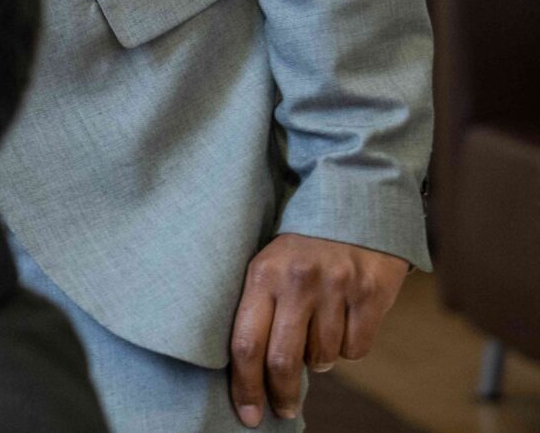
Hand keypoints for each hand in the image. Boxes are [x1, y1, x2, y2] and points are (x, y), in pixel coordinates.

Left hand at [228, 233, 407, 425]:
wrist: (354, 204)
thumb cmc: (301, 246)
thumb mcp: (269, 264)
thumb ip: (262, 308)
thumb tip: (258, 371)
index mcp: (262, 274)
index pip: (245, 342)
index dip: (245, 386)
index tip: (248, 415)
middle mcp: (297, 281)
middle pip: (282, 359)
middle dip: (281, 394)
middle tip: (283, 409)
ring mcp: (336, 287)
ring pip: (323, 356)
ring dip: (318, 360)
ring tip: (317, 336)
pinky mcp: (371, 294)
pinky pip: (356, 349)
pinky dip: (348, 349)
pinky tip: (344, 324)